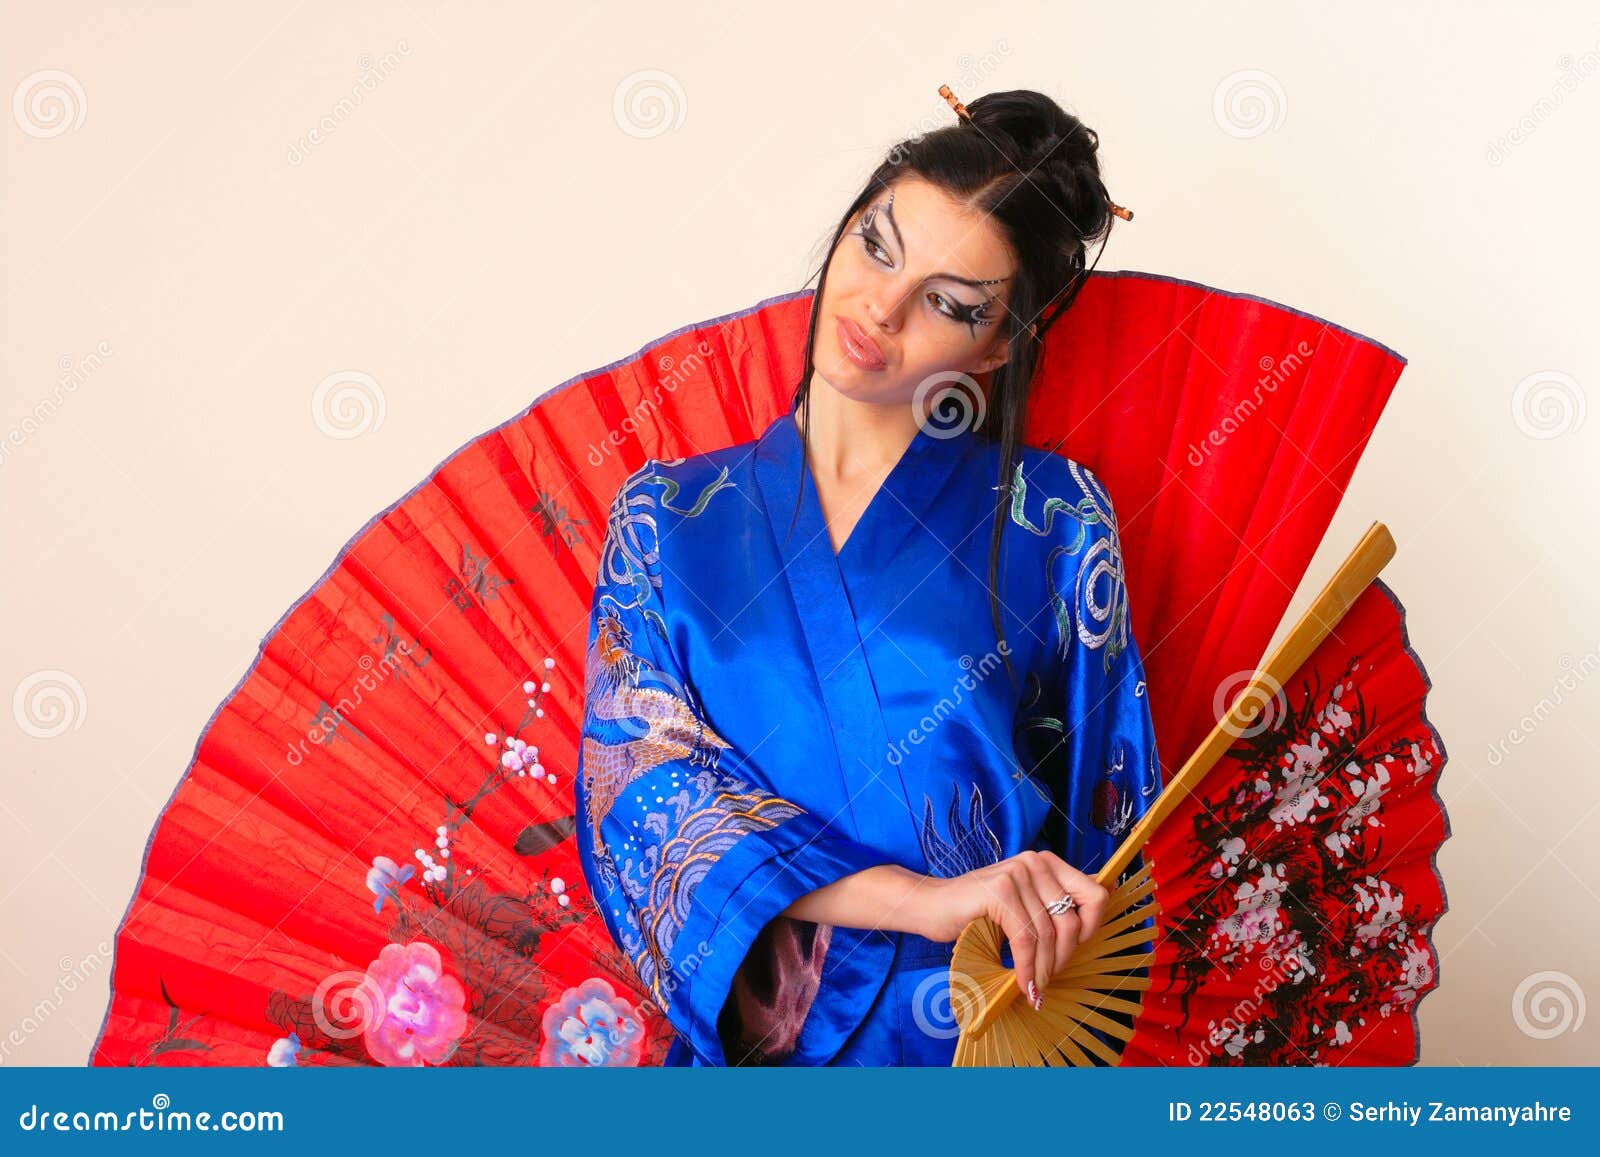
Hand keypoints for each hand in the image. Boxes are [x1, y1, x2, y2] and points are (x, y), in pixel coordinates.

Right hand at [912, 851, 1109, 1008]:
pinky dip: (1026, 968)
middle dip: (1062, 958)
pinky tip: (1022, 984)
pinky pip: (1025, 940)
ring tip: (1034, 987)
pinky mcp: (1000, 891)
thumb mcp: (1022, 905)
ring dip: (1043, 969)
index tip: (1073, 951)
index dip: (1091, 928)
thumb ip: (1050, 910)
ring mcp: (1017, 874)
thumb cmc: (977, 912)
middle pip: (1070, 921)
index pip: (1095, 895)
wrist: (931, 906)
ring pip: (1048, 934)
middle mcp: (1036, 862)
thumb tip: (1086, 933)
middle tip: (1047, 979)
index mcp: (1047, 863)